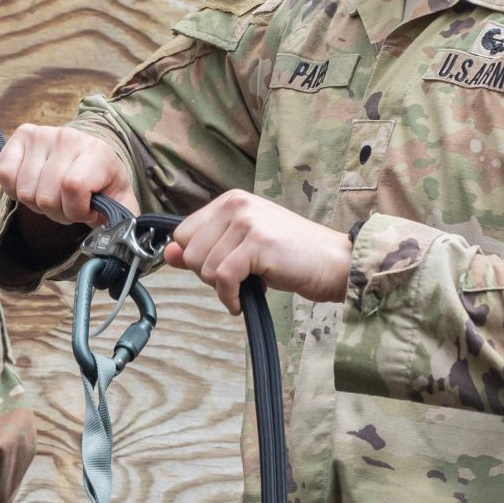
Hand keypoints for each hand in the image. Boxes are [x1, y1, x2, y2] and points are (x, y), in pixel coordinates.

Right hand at [0, 125, 137, 224]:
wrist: (91, 157)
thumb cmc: (103, 185)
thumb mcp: (120, 203)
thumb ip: (123, 223)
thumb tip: (118, 241)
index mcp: (98, 152)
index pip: (73, 186)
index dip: (76, 211)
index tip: (87, 212)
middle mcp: (69, 138)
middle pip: (46, 195)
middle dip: (58, 212)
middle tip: (69, 205)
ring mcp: (43, 135)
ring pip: (26, 191)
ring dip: (38, 204)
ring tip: (55, 196)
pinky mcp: (21, 136)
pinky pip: (5, 175)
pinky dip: (16, 190)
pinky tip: (34, 186)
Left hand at [164, 191, 350, 312]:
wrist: (335, 263)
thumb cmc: (292, 256)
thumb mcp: (243, 248)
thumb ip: (205, 249)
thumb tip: (168, 255)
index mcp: (231, 200)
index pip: (184, 234)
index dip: (199, 260)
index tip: (224, 270)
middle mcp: (236, 205)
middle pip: (191, 252)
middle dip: (210, 276)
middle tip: (239, 280)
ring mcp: (247, 222)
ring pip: (205, 267)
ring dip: (223, 289)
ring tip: (249, 286)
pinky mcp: (258, 243)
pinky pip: (223, 279)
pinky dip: (230, 298)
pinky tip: (244, 301)